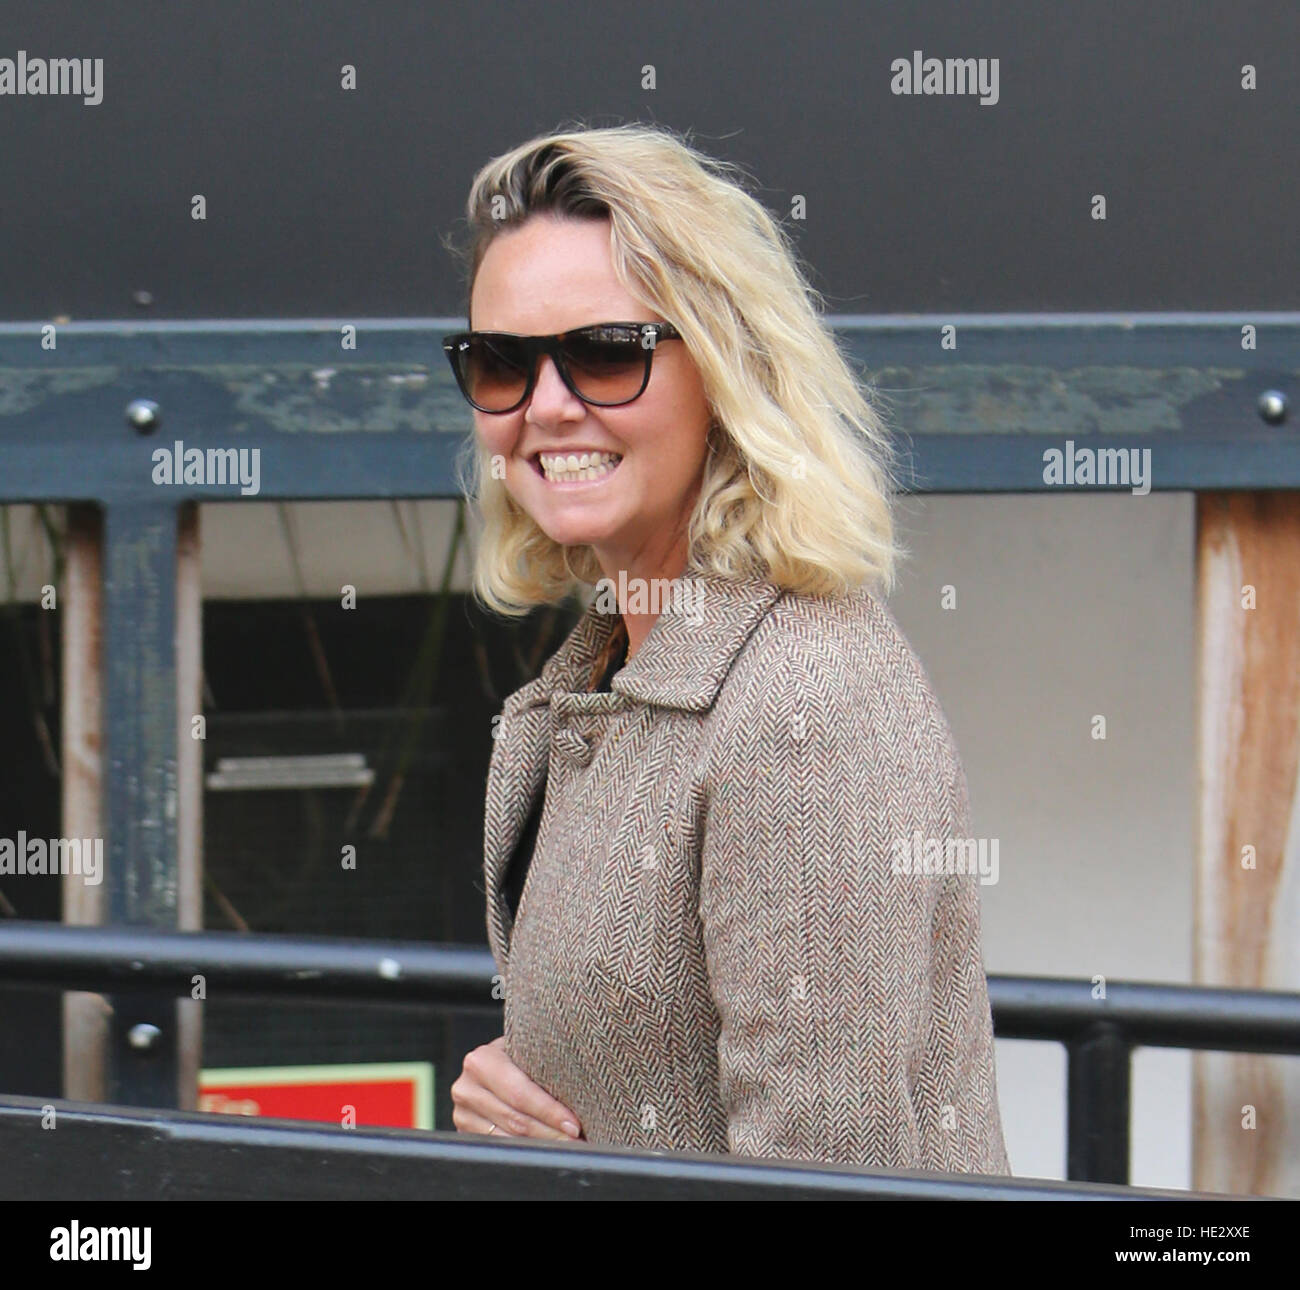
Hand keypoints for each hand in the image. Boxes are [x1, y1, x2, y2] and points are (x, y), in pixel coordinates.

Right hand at [451, 1036, 584, 1140]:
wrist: (493, 1060)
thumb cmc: (518, 1053)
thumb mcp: (525, 1050)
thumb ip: (541, 1064)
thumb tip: (582, 1087)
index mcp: (481, 1061)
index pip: (519, 1094)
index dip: (549, 1112)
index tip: (574, 1125)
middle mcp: (466, 1088)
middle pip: (516, 1121)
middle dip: (551, 1134)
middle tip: (578, 1141)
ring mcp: (462, 1114)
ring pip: (509, 1138)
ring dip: (543, 1145)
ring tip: (569, 1147)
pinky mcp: (465, 1133)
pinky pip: (500, 1147)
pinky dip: (527, 1149)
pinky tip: (548, 1148)